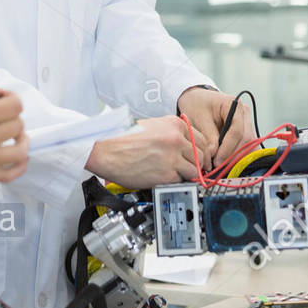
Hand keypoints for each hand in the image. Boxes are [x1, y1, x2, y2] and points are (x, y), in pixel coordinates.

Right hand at [0, 80, 27, 186]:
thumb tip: (0, 94)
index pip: (15, 105)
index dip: (11, 98)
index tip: (4, 99)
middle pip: (17, 125)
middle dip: (11, 116)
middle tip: (0, 115)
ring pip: (20, 151)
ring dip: (22, 140)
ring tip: (16, 135)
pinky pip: (8, 175)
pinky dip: (19, 167)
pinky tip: (18, 157)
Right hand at [86, 115, 205, 187]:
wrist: (105, 150)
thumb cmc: (122, 139)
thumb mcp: (152, 126)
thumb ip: (171, 133)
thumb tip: (186, 145)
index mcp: (175, 124)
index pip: (202, 140)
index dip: (203, 152)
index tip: (201, 158)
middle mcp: (176, 139)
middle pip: (202, 156)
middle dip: (200, 165)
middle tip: (195, 170)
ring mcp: (173, 157)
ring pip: (194, 170)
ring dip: (188, 175)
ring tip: (177, 175)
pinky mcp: (167, 175)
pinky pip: (181, 181)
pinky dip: (175, 182)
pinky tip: (164, 178)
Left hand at [177, 88, 257, 167]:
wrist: (197, 100)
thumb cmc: (196, 105)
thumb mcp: (198, 119)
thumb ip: (208, 137)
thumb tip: (214, 155)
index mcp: (233, 104)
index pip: (237, 130)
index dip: (228, 148)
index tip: (217, 161)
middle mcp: (244, 113)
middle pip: (247, 139)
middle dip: (233, 155)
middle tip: (218, 167)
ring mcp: (246, 122)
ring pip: (249, 145)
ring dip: (237, 158)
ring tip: (222, 166)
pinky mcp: (244, 131)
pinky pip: (246, 146)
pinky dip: (237, 156)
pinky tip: (226, 163)